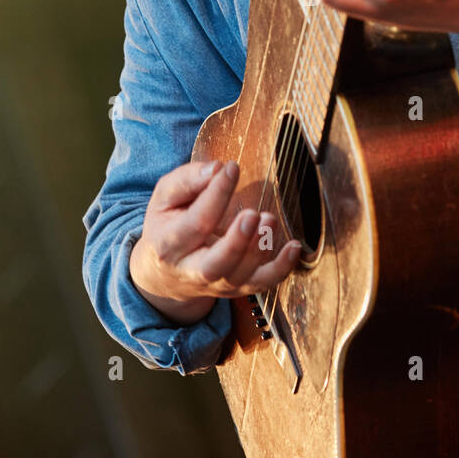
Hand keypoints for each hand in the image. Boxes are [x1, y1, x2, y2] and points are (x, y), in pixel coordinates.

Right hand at [130, 158, 301, 324]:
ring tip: (269, 219)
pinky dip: (281, 268)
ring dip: (259, 249)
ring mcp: (217, 284)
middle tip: (251, 214)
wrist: (165, 272)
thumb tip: (217, 169)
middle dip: (236, 242)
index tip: (232, 168)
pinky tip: (294, 247)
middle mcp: (192, 270)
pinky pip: (262, 284)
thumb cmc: (168, 225)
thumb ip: (186, 180)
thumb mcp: (164, 198)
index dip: (216, 194)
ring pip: (240, 276)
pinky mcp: (237, 289)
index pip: (196, 222)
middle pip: (215, 265)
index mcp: (169, 244)